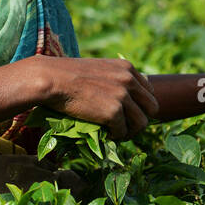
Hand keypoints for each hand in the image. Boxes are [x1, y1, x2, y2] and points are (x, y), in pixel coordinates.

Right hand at [30, 56, 159, 140]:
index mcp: (127, 68)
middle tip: (127, 127)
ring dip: (131, 132)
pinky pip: (122, 132)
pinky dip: (116, 136)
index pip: (149, 91)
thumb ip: (115, 78)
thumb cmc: (69, 73)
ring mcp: (122, 96)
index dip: (141, 105)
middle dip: (140, 119)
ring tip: (118, 134)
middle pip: (152, 108)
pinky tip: (107, 135)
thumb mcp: (99, 68)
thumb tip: (124, 96)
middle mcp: (129, 80)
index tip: (131, 113)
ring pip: (142, 123)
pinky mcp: (113, 112)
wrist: (53, 79)